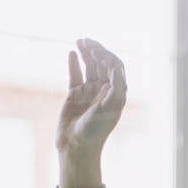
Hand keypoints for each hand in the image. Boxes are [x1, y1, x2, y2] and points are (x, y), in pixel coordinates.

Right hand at [57, 38, 125, 187]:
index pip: (115, 68)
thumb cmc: (95, 131)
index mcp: (116, 94)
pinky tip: (71, 53)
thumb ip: (115, 88)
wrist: (76, 147)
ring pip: (89, 67)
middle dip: (96, 50)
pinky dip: (73, 63)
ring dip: (85, 53)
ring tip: (79, 41)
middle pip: (102, 64)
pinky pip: (75, 75)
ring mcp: (89, 93)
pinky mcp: (74, 96)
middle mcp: (104, 92)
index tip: (96, 51)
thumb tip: (116, 67)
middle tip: (86, 41)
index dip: (107, 56)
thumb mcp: (109, 109)